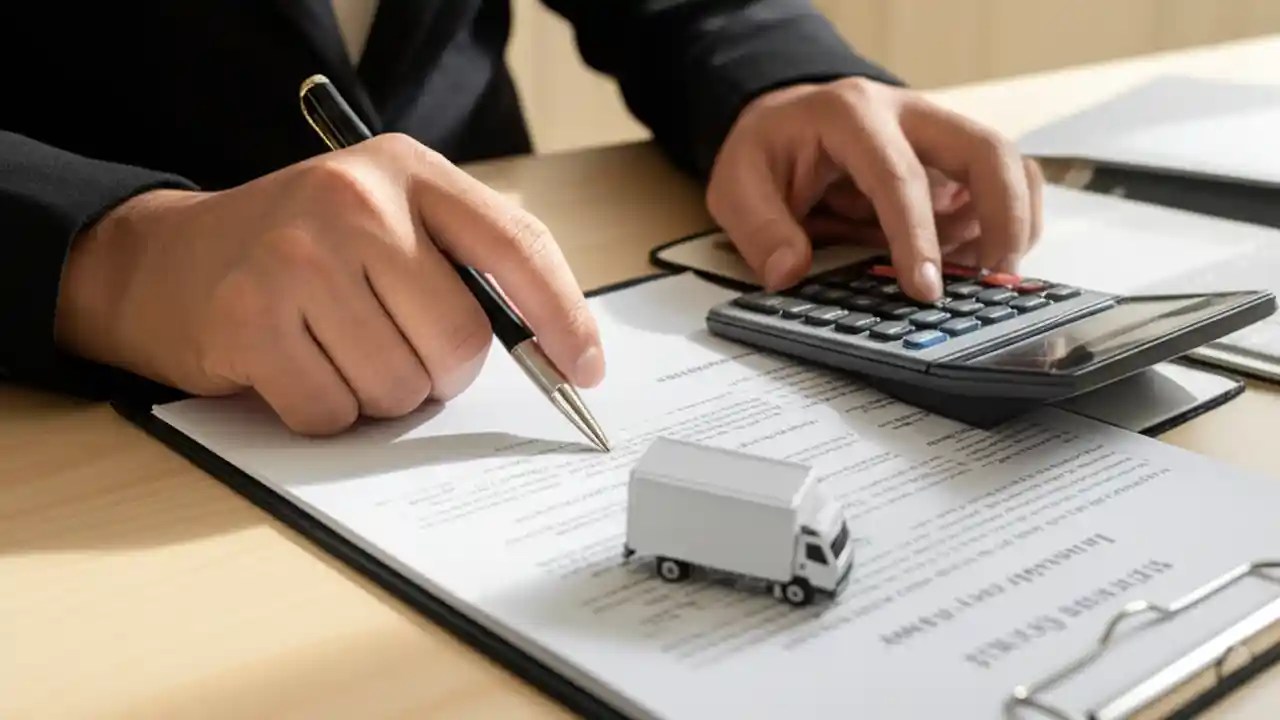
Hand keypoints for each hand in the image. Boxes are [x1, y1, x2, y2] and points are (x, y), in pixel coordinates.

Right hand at [55, 133, 603, 434]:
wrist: (170, 259)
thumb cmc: (301, 248)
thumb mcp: (388, 216)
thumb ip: (469, 257)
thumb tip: (559, 339)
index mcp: (405, 169)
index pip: (515, 247)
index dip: (563, 316)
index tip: (585, 368)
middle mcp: (354, 201)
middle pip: (460, 339)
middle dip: (440, 372)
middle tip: (395, 348)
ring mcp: (296, 257)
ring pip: (399, 386)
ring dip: (379, 394)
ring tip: (336, 350)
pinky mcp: (248, 320)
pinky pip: (334, 414)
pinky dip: (324, 413)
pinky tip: (296, 368)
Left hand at [706, 77, 1043, 301]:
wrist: (783, 119)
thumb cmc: (768, 149)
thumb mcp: (738, 186)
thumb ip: (761, 230)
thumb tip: (789, 274)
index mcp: (853, 115)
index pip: (900, 177)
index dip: (917, 237)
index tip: (925, 289)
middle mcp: (908, 115)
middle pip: (987, 152)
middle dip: (1005, 217)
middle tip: (996, 281)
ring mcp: (938, 136)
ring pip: (1010, 167)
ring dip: (1014, 225)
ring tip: (990, 280)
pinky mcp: (952, 162)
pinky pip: (1001, 188)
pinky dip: (1000, 229)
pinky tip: (973, 265)